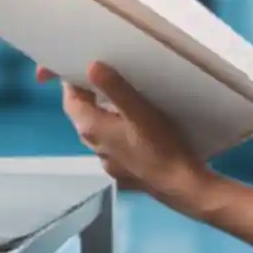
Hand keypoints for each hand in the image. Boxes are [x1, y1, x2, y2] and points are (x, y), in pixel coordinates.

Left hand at [36, 63, 213, 209]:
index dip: (72, 83)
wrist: (182, 187)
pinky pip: (114, 148)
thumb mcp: (140, 110)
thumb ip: (115, 87)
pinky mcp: (124, 174)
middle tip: (105, 79)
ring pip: (99, 134)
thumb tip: (91, 66)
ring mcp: (109, 164)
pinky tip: (136, 132)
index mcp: (92, 129)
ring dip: (104, 117)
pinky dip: (118, 135)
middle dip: (89, 97)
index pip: (70, 101)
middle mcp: (95, 147)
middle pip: (82, 117)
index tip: (82, 67)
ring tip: (123, 102)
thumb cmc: (161, 146)